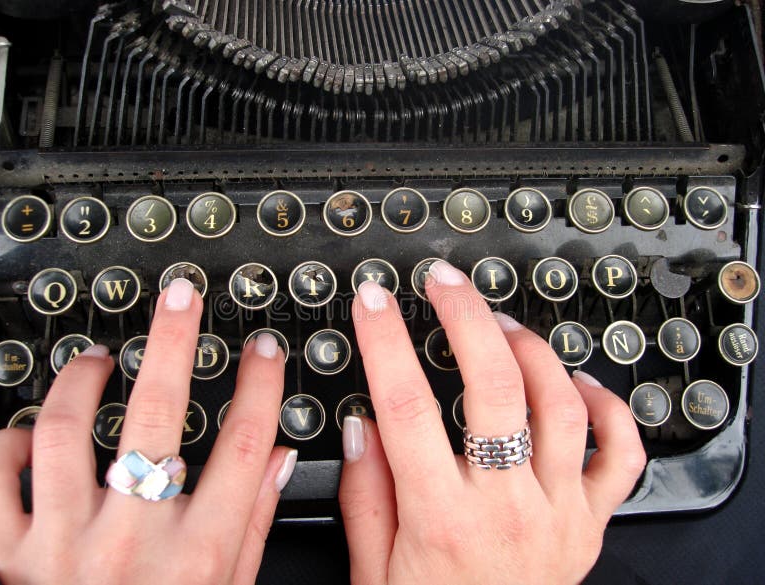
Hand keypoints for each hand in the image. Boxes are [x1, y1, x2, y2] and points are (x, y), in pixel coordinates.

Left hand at [0, 278, 296, 584]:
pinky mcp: (14, 560)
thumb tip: (276, 456)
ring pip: (62, 435)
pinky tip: (27, 435)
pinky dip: (1, 450)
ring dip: (78, 383)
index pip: (246, 443)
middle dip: (173, 340)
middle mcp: (132, 543)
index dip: (259, 383)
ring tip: (94, 360)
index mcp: (198, 554)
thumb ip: (256, 521)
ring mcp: (65, 548)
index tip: (261, 349)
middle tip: (179, 298)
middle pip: (159, 415)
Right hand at [339, 261, 646, 584]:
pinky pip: (620, 452)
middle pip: (494, 384)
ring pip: (562, 403)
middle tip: (445, 282)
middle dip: (465, 316)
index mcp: (444, 519)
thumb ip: (366, 494)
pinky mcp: (592, 520)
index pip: (406, 407)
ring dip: (531, 349)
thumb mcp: (374, 571)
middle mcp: (508, 507)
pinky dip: (607, 406)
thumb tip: (362, 423)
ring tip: (501, 323)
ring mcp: (560, 510)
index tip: (373, 303)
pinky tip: (577, 382)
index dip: (386, 342)